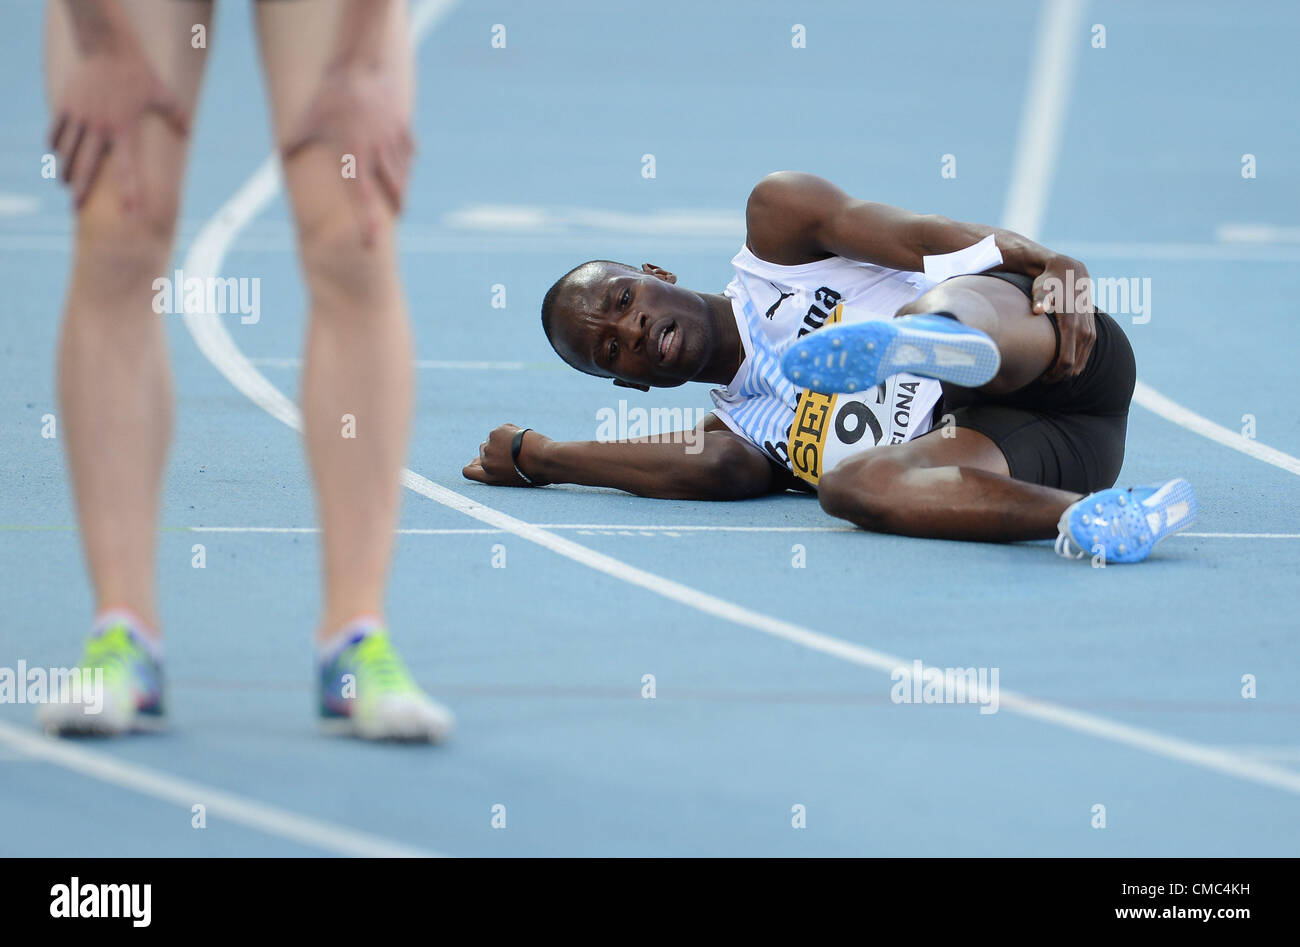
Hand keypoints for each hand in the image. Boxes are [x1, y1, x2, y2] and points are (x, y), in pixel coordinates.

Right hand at [48, 43, 188, 210]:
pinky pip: (56, 132)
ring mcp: (79, 115)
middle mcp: (99, 126)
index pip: (126, 168)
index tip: (130, 213)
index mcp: (124, 128)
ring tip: (66, 184)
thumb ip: (176, 116)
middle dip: (80, 190)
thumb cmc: (138, 72)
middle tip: (76, 209)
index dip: (129, 192)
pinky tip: (58, 155)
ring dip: (65, 170)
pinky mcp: (65, 105)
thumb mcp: (164, 94)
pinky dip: (55, 146)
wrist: (107, 45)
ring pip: (66, 151)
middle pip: (86, 166)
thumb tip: (188, 133)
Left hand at [283, 62, 412, 246]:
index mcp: (355, 155)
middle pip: (395, 191)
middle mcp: (378, 152)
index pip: (363, 197)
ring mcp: (394, 140)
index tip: (374, 244)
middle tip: (395, 216)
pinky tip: (402, 165)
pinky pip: (408, 154)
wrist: (360, 63)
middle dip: (397, 207)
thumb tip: (281, 157)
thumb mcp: (307, 118)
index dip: (369, 223)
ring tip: (398, 195)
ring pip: (403, 174)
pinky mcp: (404, 128)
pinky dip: (405, 163)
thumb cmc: (331, 93)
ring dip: (401, 188)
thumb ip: (294, 141)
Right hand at [462, 424, 550, 486]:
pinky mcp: (496, 434)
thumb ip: (500, 470)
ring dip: (503, 439)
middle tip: (512, 449)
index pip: (467, 471)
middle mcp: (486, 463)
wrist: (544, 460)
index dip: (473, 464)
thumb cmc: (537, 472)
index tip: (478, 461)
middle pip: (483, 451)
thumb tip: (493, 457)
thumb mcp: (515, 479)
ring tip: (521, 445)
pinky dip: (511, 431)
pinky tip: (523, 437)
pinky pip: (503, 429)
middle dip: (496, 449)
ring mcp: (489, 447)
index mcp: (490, 478)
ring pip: (493, 439)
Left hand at [1031, 255, 1095, 381]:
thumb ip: (1040, 299)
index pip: (1066, 361)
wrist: (1069, 270)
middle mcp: (1084, 329)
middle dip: (1060, 376)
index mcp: (1071, 324)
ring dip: (1069, 371)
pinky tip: (1066, 366)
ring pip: (1083, 360)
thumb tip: (1038, 309)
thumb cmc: (1049, 282)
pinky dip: (1077, 361)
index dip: (1054, 374)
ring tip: (1053, 376)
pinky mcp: (1092, 327)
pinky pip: (1086, 352)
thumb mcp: (1041, 288)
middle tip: (1044, 380)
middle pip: (1075, 365)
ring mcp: (1090, 329)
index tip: (1042, 379)